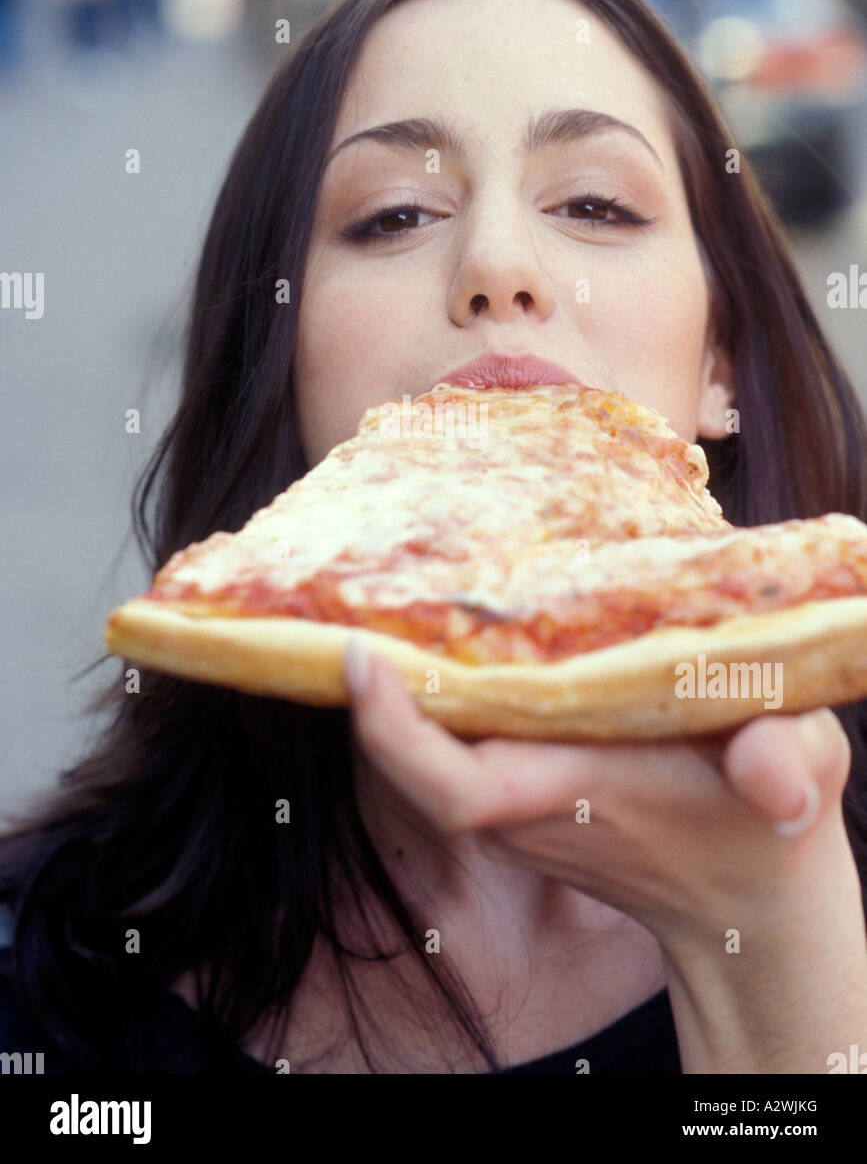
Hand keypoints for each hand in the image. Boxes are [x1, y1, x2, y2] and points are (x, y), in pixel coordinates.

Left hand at [342, 638, 852, 953]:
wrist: (745, 902)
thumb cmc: (768, 823)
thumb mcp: (797, 775)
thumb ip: (786, 766)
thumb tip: (771, 777)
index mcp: (574, 793)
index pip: (450, 785)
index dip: (393, 731)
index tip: (357, 658)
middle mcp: (522, 806)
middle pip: (408, 759)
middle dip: (364, 686)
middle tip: (330, 587)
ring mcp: (511, 808)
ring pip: (420, 750)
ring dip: (386, 686)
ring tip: (360, 592)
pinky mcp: (515, 798)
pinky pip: (446, 745)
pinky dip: (422, 697)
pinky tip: (420, 632)